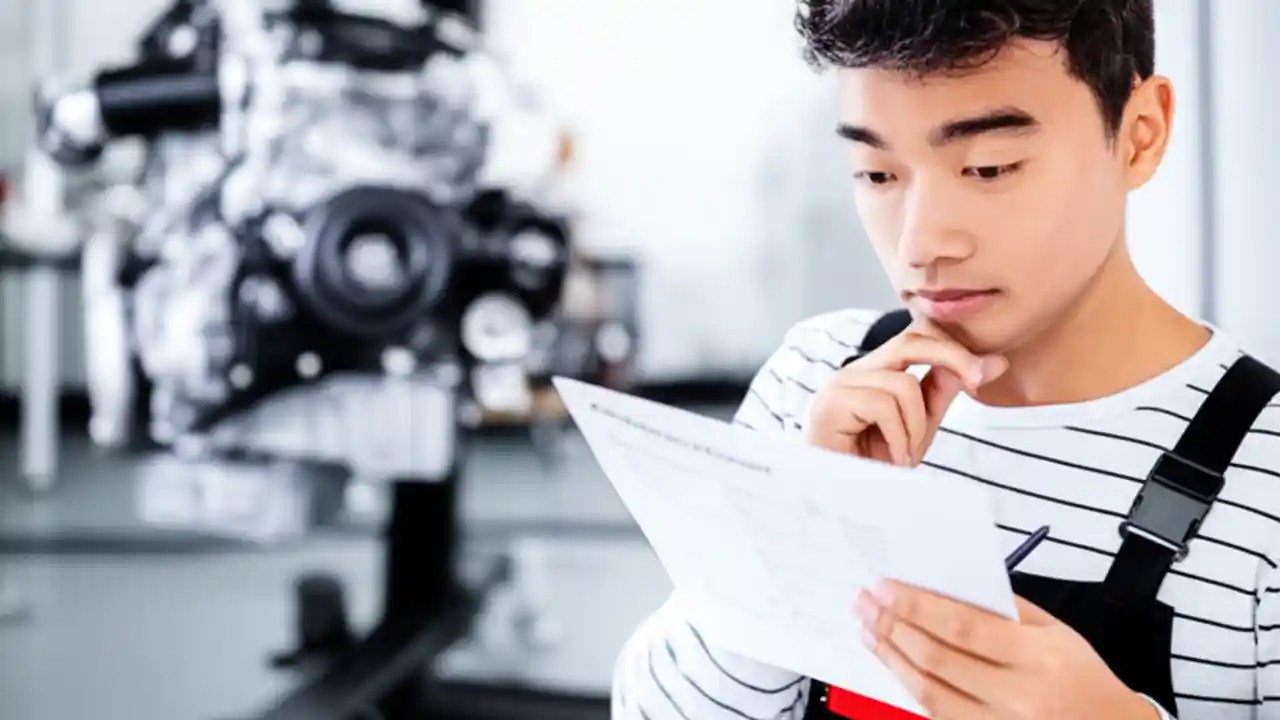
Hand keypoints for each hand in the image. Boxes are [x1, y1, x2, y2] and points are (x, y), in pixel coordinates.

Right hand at [806, 318, 1007, 465]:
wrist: (842, 503)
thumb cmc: (875, 468)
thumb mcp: (921, 425)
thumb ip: (946, 390)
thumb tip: (995, 362)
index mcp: (874, 372)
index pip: (915, 336)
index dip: (952, 346)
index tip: (985, 371)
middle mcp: (854, 372)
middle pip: (909, 341)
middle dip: (951, 356)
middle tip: (977, 380)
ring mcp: (839, 386)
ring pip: (902, 384)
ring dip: (916, 426)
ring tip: (906, 454)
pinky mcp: (830, 404)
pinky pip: (883, 405)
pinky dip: (898, 437)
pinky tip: (892, 459)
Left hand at [855, 581, 1159, 719]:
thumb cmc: (1084, 679)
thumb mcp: (1057, 632)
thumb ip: (1006, 610)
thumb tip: (947, 587)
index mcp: (1038, 657)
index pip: (962, 625)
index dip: (916, 605)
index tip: (884, 587)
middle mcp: (1018, 696)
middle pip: (937, 658)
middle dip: (893, 626)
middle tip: (865, 603)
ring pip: (929, 691)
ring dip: (892, 658)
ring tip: (869, 631)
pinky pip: (937, 714)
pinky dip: (911, 686)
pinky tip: (895, 664)